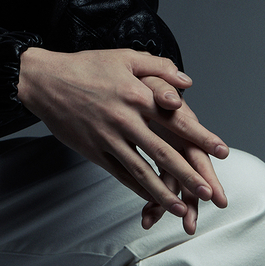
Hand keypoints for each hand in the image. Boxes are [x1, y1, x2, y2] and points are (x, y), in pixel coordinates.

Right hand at [17, 48, 228, 232]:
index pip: (176, 120)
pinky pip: (120, 174)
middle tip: (209, 193)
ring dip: (164, 192)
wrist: (44, 80)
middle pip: (163, 153)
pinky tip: (151, 197)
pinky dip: (137, 188)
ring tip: (182, 208)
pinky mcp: (93, 150)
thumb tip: (186, 82)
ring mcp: (108, 137)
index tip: (221, 151)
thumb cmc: (85, 66)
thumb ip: (157, 67)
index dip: (201, 137)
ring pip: (142, 171)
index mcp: (136, 94)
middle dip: (189, 176)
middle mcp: (125, 119)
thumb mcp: (122, 57)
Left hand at [139, 76, 227, 233]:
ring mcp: (161, 150)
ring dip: (165, 204)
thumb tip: (173, 98)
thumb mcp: (146, 75)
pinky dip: (150, 198)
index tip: (213, 194)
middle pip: (187, 174)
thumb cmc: (135, 79)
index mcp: (178, 122)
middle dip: (190, 199)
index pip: (195, 150)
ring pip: (169, 183)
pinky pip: (150, 182)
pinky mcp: (145, 157)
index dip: (204, 173)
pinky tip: (146, 215)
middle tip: (189, 222)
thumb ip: (162, 84)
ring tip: (153, 220)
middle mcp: (174, 140)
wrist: (116, 80)